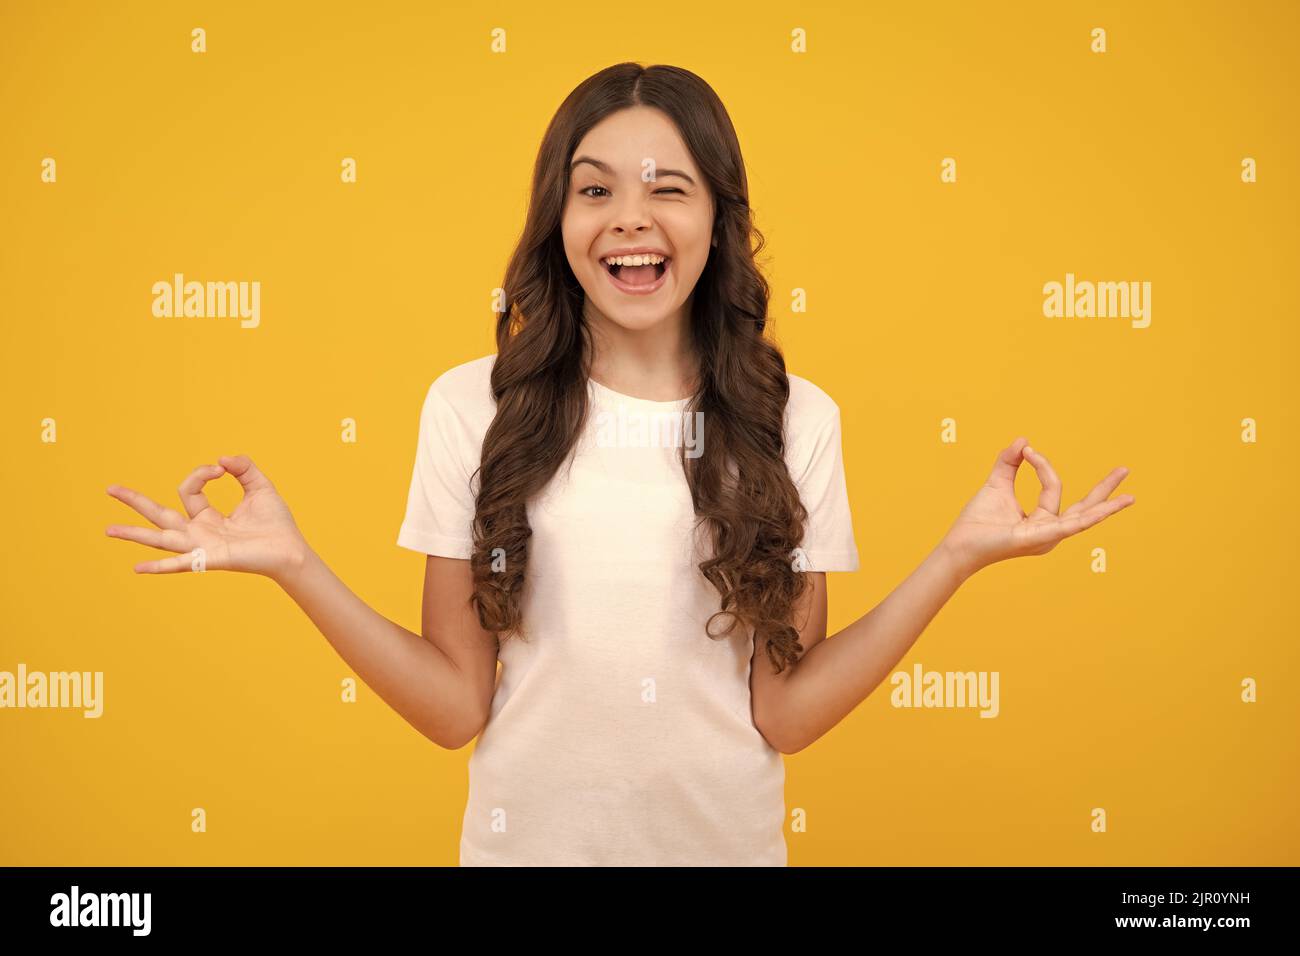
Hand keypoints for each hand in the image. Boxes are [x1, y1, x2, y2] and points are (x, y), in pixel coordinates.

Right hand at [105, 455, 309, 581]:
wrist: (291, 549)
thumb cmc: (275, 524)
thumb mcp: (260, 487)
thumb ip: (243, 468)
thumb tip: (222, 458)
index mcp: (207, 517)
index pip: (188, 490)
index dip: (201, 473)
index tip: (221, 468)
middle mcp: (198, 532)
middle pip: (159, 515)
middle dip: (135, 502)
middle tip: (109, 488)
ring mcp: (201, 547)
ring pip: (161, 538)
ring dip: (134, 534)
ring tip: (108, 530)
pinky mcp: (210, 559)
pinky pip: (181, 563)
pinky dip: (160, 566)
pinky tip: (137, 568)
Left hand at [939, 437, 1134, 579]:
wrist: (959, 544)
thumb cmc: (977, 521)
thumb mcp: (997, 484)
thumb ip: (1009, 462)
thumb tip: (1023, 440)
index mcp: (1043, 520)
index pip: (1054, 487)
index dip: (1043, 465)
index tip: (1028, 450)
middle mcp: (1050, 532)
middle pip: (1085, 508)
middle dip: (1105, 490)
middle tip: (1126, 469)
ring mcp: (1047, 538)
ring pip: (1083, 518)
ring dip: (1107, 507)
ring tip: (1129, 497)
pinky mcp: (1039, 540)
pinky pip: (1068, 526)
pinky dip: (1088, 518)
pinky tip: (1106, 510)